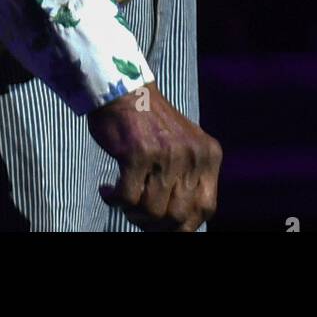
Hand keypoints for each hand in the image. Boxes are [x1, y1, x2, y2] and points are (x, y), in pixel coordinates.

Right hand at [88, 83, 221, 231]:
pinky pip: (126, 199)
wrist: (124, 90)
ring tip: (122, 197)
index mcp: (208, 154)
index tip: (163, 225)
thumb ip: (189, 180)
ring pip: (151, 212)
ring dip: (131, 213)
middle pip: (176, 216)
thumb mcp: (184, 148)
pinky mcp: (138, 154)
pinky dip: (114, 200)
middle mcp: (192, 155)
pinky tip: (108, 190)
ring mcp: (166, 154)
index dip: (183, 226)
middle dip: (154, 224)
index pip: (205, 210)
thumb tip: (179, 226)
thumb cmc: (150, 124)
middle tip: (136, 213)